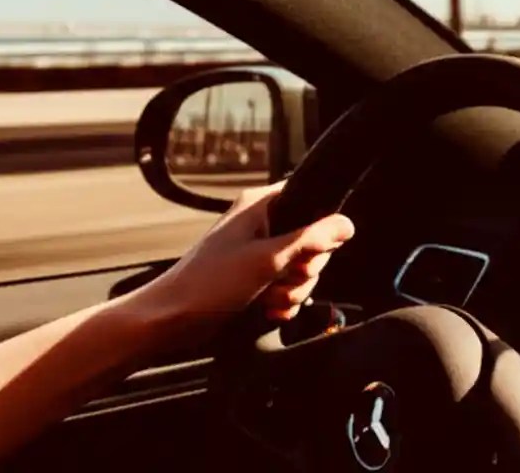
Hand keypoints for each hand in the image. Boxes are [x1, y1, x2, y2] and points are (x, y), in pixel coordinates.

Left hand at [127, 182, 354, 346]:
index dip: (319, 226)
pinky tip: (269, 309)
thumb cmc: (209, 283)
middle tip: (283, 278)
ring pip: (302, 267)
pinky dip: (283, 301)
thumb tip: (347, 224)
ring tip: (269, 298)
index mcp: (260, 206)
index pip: (310, 199)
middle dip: (304, 268)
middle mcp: (261, 224)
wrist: (172, 320)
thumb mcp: (268, 259)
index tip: (310, 248)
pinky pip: (287, 286)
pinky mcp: (255, 277)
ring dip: (293, 289)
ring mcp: (258, 252)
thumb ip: (311, 240)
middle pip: (312, 240)